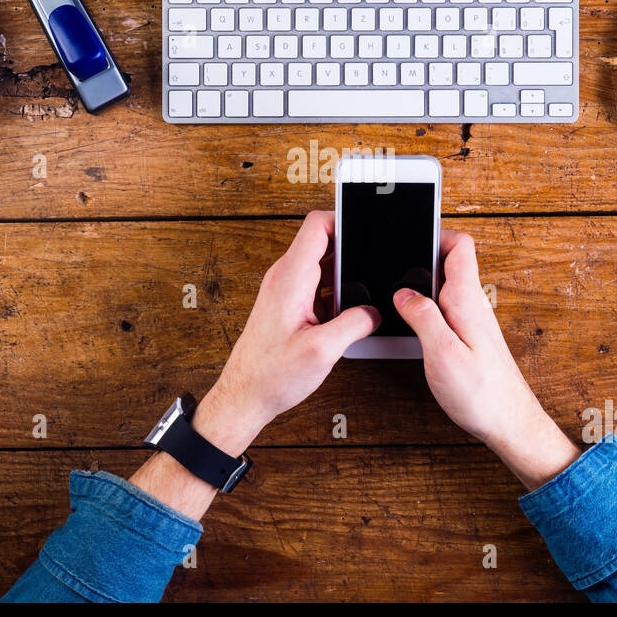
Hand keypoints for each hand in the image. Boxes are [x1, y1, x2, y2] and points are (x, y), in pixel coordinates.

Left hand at [194, 210, 379, 456]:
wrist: (244, 396)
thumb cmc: (270, 375)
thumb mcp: (322, 350)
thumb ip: (354, 324)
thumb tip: (373, 313)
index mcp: (290, 278)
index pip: (316, 225)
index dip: (343, 220)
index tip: (366, 229)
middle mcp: (284, 278)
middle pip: (322, 243)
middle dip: (350, 252)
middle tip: (371, 269)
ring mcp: (284, 291)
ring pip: (321, 267)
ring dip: (343, 277)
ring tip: (358, 300)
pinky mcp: (287, 305)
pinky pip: (316, 287)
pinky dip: (334, 295)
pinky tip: (344, 317)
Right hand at [392, 230, 579, 489]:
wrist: (510, 424)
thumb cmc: (482, 395)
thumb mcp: (443, 355)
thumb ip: (423, 318)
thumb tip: (404, 293)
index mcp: (467, 302)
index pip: (460, 246)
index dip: (436, 232)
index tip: (410, 233)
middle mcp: (473, 305)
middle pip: (451, 262)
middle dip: (422, 255)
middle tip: (395, 261)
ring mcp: (473, 321)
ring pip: (447, 286)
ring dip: (424, 283)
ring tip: (398, 291)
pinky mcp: (471, 337)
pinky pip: (447, 308)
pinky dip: (428, 306)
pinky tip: (413, 323)